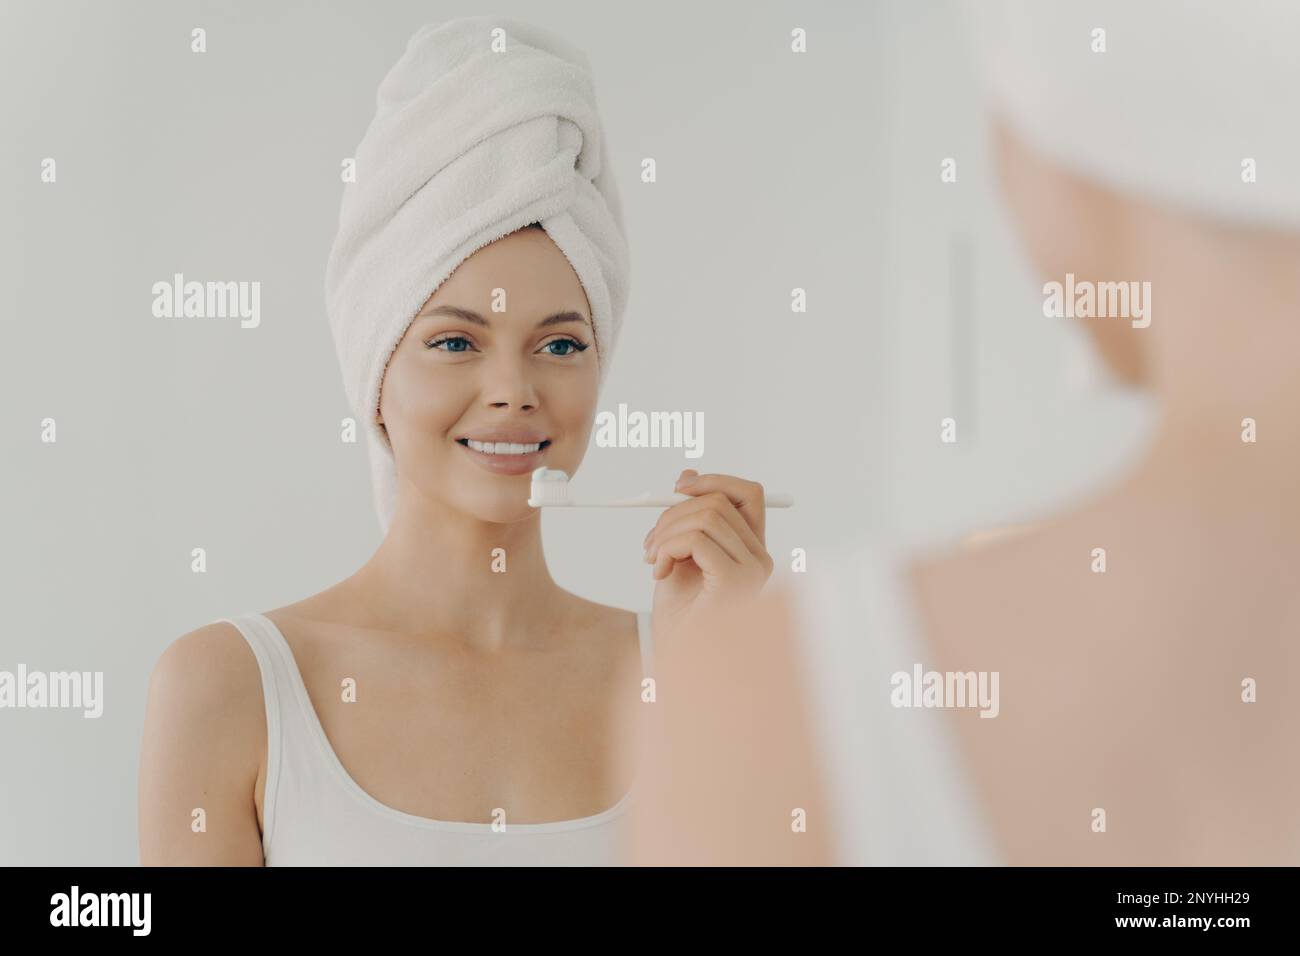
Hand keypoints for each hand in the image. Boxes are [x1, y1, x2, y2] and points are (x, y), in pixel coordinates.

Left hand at [643, 469, 774, 630]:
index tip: (678, 486)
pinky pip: (696, 539)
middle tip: (650, 543)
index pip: (748, 494)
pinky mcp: (734, 580)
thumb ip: (689, 520)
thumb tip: (687, 476)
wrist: (678, 662)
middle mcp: (760, 559)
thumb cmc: (681, 619)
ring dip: (666, 532)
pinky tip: (659, 572)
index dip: (713, 480)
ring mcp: (752, 570)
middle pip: (720, 501)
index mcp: (751, 551)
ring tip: (653, 560)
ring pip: (706, 516)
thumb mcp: (681, 556)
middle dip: (673, 512)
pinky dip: (667, 548)